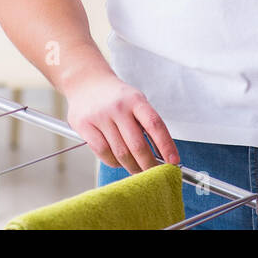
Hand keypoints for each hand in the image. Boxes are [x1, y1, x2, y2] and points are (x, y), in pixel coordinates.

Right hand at [64, 68, 180, 172]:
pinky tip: (118, 161)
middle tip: (154, 175)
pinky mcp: (84, 125)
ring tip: (137, 169)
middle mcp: (118, 107)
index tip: (173, 162)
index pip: (155, 125)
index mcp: (135, 100)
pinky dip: (113, 162)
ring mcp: (100, 116)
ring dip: (132, 167)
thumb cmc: (116, 97)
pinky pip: (103, 152)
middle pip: (137, 145)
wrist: (86, 82)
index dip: (166, 146)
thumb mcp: (135, 101)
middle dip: (149, 165)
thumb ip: (147, 124)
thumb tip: (161, 155)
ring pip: (120, 153)